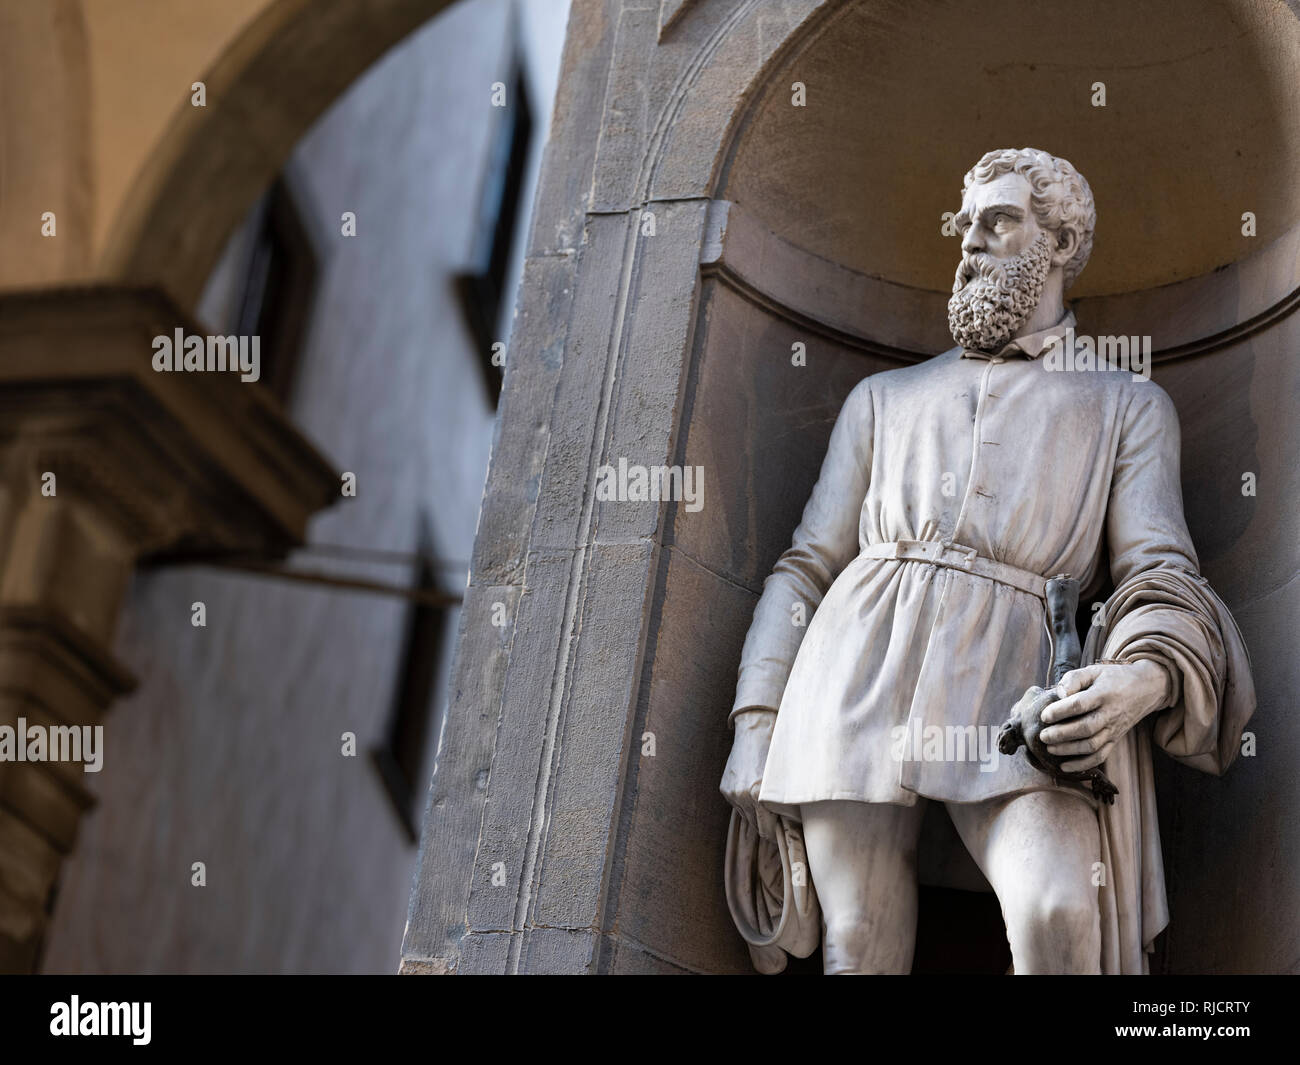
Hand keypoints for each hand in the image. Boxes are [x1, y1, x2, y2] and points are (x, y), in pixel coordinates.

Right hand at [720, 709, 778, 839]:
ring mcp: (731, 792)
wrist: (756, 730)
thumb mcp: (786, 780)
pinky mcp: (725, 788)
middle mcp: (742, 796)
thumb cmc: (777, 752)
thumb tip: (794, 825)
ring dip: (756, 814)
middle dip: (767, 825)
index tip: (782, 833)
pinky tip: (755, 791)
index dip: (776, 834)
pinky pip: (738, 804)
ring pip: (746, 816)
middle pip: (755, 826)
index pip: (766, 831)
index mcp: (758, 796)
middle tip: (777, 819)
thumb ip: (788, 804)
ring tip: (767, 803)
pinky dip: (746, 802)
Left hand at [1037, 660, 1171, 771]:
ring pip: (1091, 745)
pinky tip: (1064, 767)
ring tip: (1049, 748)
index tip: (1044, 716)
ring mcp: (1114, 729)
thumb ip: (1074, 679)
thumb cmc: (1114, 678)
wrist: (1146, 688)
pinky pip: (1100, 756)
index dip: (1059, 711)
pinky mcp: (1115, 739)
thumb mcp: (1094, 670)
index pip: (1079, 705)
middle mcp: (1110, 714)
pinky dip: (1082, 764)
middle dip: (1061, 735)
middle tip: (1042, 736)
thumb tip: (1058, 694)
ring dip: (1068, 750)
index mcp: (1103, 694)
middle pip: (1085, 729)